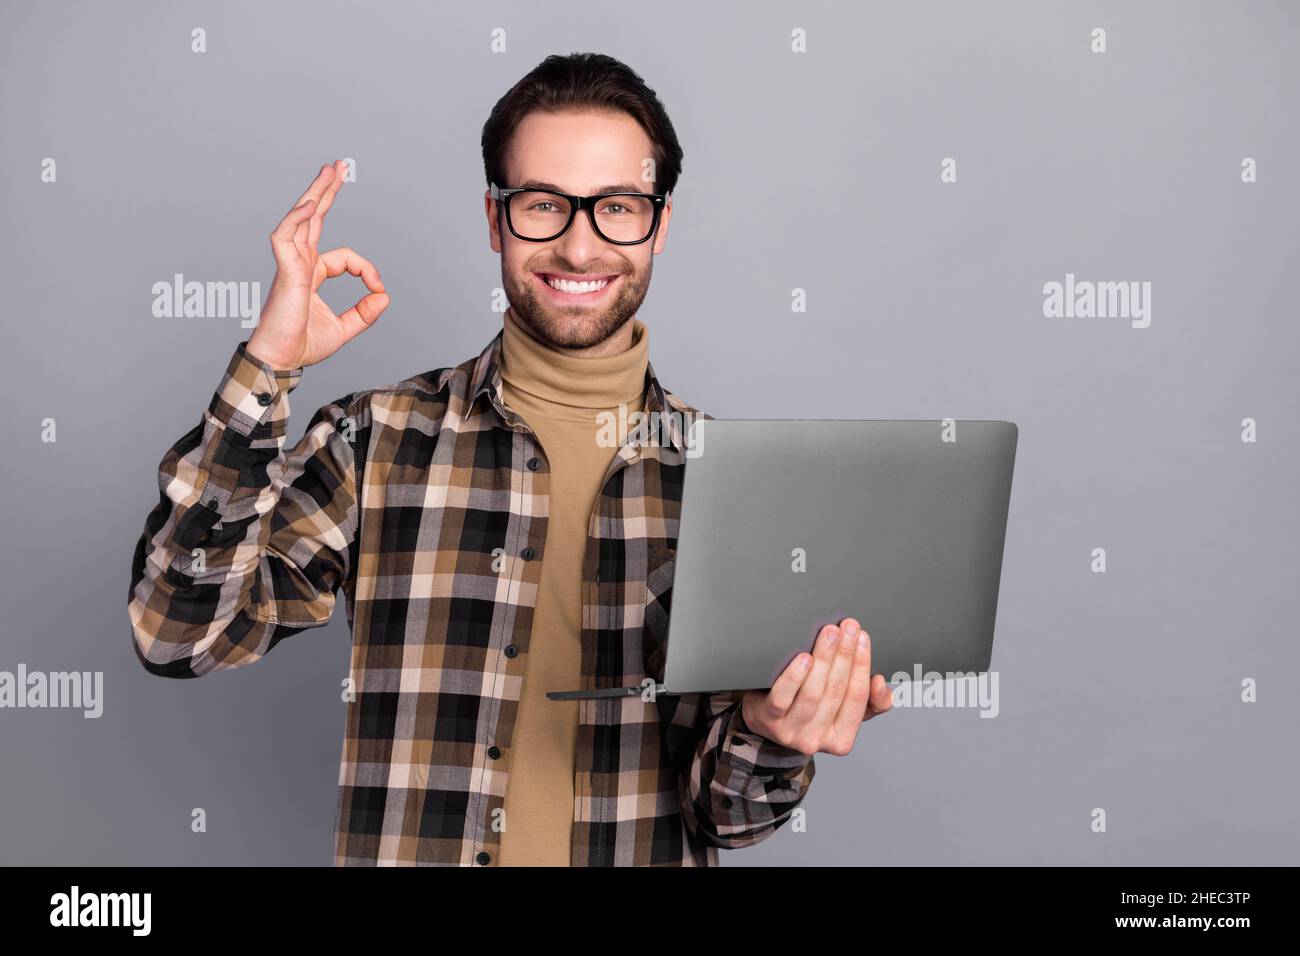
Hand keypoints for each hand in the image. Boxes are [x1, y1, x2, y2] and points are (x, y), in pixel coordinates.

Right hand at [246, 160, 389, 369]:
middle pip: (312, 218)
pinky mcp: (284, 272)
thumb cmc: (302, 345)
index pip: (342, 257)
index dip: (365, 268)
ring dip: (315, 193)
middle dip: (326, 192)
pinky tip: (310, 204)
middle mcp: (299, 264)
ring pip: (300, 219)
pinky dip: (296, 220)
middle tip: (338, 167)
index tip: (378, 288)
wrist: (281, 361)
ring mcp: (290, 265)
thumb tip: (384, 295)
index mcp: (311, 274)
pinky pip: (285, 238)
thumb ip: (365, 313)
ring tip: (329, 170)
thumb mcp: (344, 328)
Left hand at [740, 617, 892, 755]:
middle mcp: (817, 740)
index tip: (863, 637)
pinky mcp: (769, 720)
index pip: (858, 698)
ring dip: (824, 659)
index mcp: (841, 739)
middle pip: (836, 691)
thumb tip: (880, 684)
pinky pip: (783, 698)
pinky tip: (804, 658)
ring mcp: (791, 732)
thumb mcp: (842, 711)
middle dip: (845, 654)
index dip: (862, 665)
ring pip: (813, 693)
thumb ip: (870, 702)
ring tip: (830, 633)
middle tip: (848, 627)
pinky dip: (795, 676)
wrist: (765, 720)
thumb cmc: (810, 709)